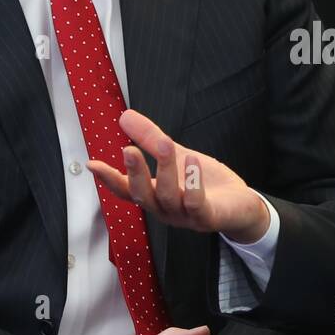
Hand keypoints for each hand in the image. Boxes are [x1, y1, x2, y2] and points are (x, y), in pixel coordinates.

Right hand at [86, 109, 269, 243]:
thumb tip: (125, 116)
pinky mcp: (207, 217)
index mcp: (154, 195)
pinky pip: (196, 203)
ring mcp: (185, 216)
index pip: (126, 190)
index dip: (109, 178)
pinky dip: (193, 183)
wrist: (240, 205)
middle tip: (129, 150)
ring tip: (166, 144)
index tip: (93, 164)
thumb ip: (151, 138)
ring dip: (165, 169)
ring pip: (169, 196)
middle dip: (135, 173)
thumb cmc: (205, 183)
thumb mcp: (176, 156)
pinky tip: (193, 161)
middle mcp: (165, 209)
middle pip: (143, 195)